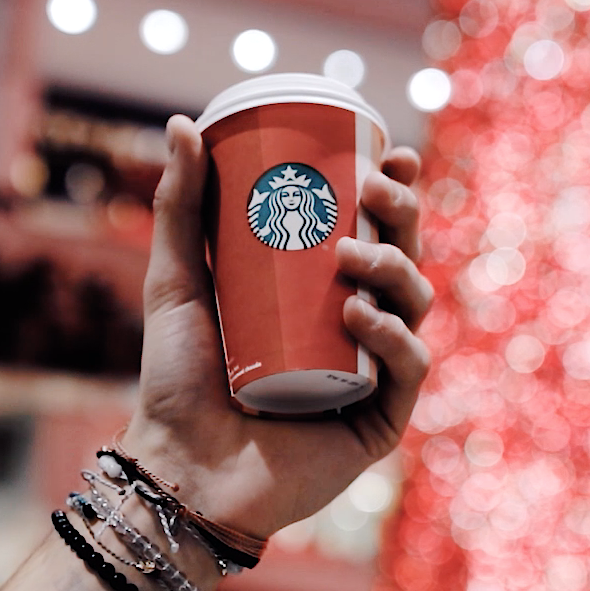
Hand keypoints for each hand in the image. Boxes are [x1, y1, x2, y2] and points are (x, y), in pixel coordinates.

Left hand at [121, 115, 432, 539]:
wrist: (178, 466)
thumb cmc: (177, 380)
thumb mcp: (176, 281)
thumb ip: (180, 207)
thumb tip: (180, 124)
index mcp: (327, 296)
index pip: (377, 233)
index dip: (398, 192)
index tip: (392, 153)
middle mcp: (360, 332)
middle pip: (405, 259)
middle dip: (404, 216)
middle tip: (374, 189)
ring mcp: (374, 376)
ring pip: (413, 306)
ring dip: (394, 268)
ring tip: (351, 256)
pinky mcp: (379, 423)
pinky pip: (408, 369)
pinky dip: (393, 337)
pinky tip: (361, 317)